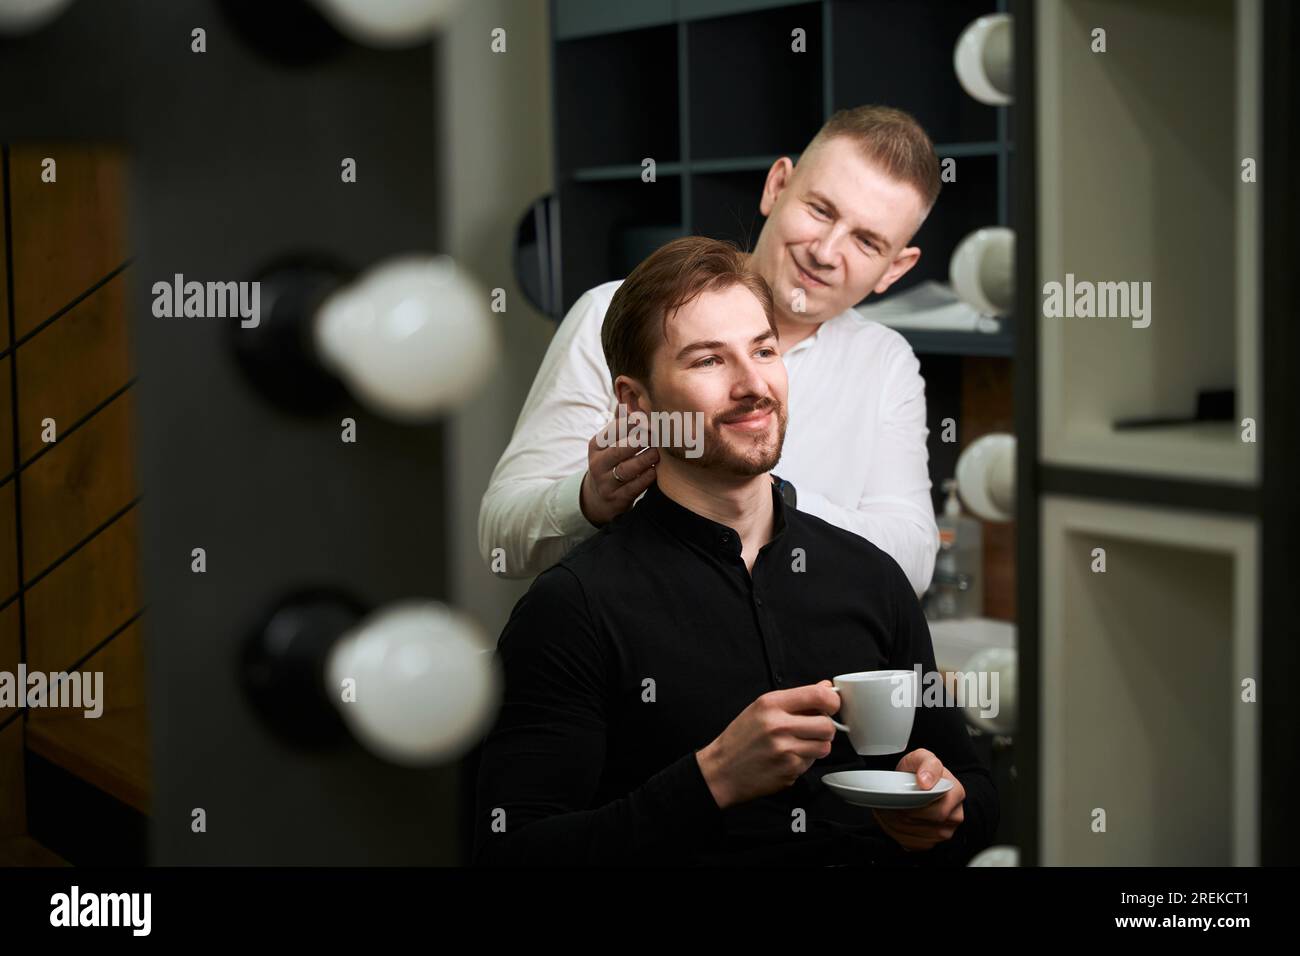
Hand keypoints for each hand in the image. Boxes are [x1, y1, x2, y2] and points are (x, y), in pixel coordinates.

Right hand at [578, 410, 659, 526]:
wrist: (600, 498)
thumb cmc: (612, 462)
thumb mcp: (610, 444)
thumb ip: (622, 422)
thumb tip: (633, 392)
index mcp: (596, 445)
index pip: (614, 430)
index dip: (633, 423)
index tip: (651, 418)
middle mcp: (597, 463)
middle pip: (619, 449)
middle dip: (640, 440)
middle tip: (659, 433)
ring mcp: (605, 482)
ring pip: (627, 469)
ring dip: (645, 459)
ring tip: (659, 452)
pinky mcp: (616, 498)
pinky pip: (634, 487)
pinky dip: (646, 478)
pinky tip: (656, 471)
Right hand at [696, 680, 838, 809]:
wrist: (721, 770)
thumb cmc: (740, 738)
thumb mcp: (761, 708)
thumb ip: (796, 698)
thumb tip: (824, 686)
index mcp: (771, 704)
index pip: (817, 695)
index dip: (832, 701)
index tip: (830, 706)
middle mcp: (778, 725)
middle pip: (827, 725)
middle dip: (825, 729)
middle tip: (814, 730)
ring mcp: (784, 750)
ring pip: (824, 747)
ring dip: (817, 746)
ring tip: (799, 745)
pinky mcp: (788, 770)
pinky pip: (811, 764)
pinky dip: (804, 761)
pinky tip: (787, 759)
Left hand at [871, 748, 965, 851]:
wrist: (918, 782)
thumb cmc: (920, 771)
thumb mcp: (923, 757)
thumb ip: (927, 764)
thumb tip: (925, 781)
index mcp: (956, 793)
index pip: (936, 811)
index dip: (912, 806)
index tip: (897, 798)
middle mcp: (954, 816)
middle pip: (922, 824)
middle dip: (898, 815)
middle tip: (884, 805)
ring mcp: (944, 831)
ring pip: (913, 835)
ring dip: (892, 824)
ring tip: (883, 811)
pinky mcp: (931, 841)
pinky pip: (910, 843)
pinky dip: (894, 833)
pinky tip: (889, 820)